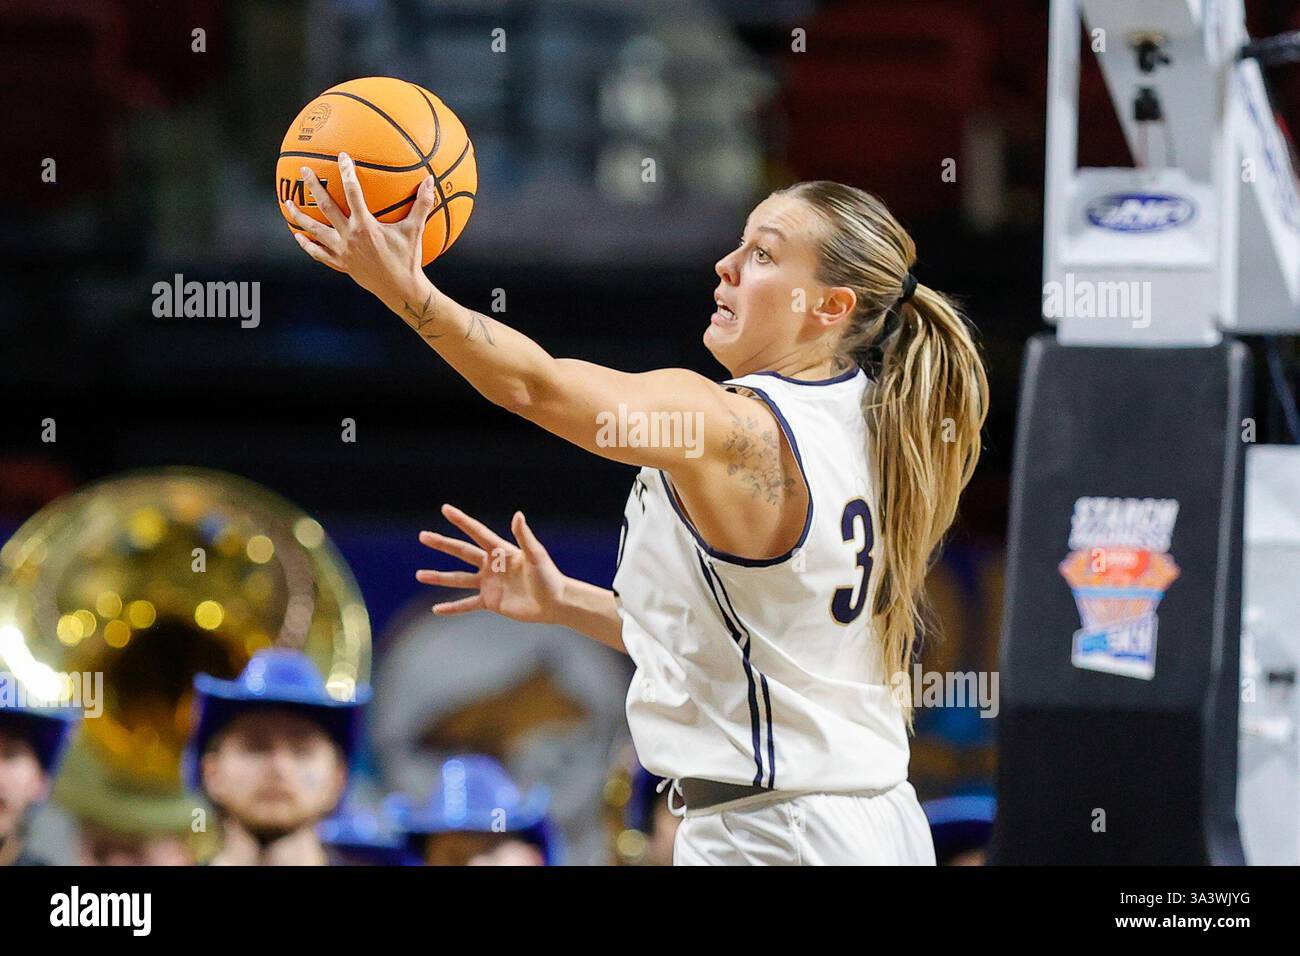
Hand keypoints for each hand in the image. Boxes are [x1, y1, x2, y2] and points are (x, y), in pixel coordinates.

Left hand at [282, 152, 436, 304]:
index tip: (342, 157)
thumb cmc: (408, 259)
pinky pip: (319, 253)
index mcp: (365, 225)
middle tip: (304, 171)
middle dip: (313, 187)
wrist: (400, 290)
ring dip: (300, 216)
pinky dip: (307, 245)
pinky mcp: (341, 264)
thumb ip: (422, 204)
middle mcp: (349, 236)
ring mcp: (342, 251)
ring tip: (288, 203)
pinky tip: (299, 236)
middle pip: (325, 207)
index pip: (353, 192)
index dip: (347, 172)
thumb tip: (431, 180)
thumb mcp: (415, 230)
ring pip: (314, 231)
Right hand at [416, 504, 566, 623]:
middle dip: (442, 544)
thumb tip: (517, 514)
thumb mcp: (536, 555)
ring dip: (439, 577)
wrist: (555, 602)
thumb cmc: (549, 576)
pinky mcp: (490, 601)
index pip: (477, 532)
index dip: (461, 520)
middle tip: (423, 535)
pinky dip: (452, 607)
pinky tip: (436, 610)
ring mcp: (489, 583)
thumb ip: (524, 536)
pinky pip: (467, 604)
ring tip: (419, 574)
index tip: (445, 509)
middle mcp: (492, 565)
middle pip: (461, 552)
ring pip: (458, 578)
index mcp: (501, 550)